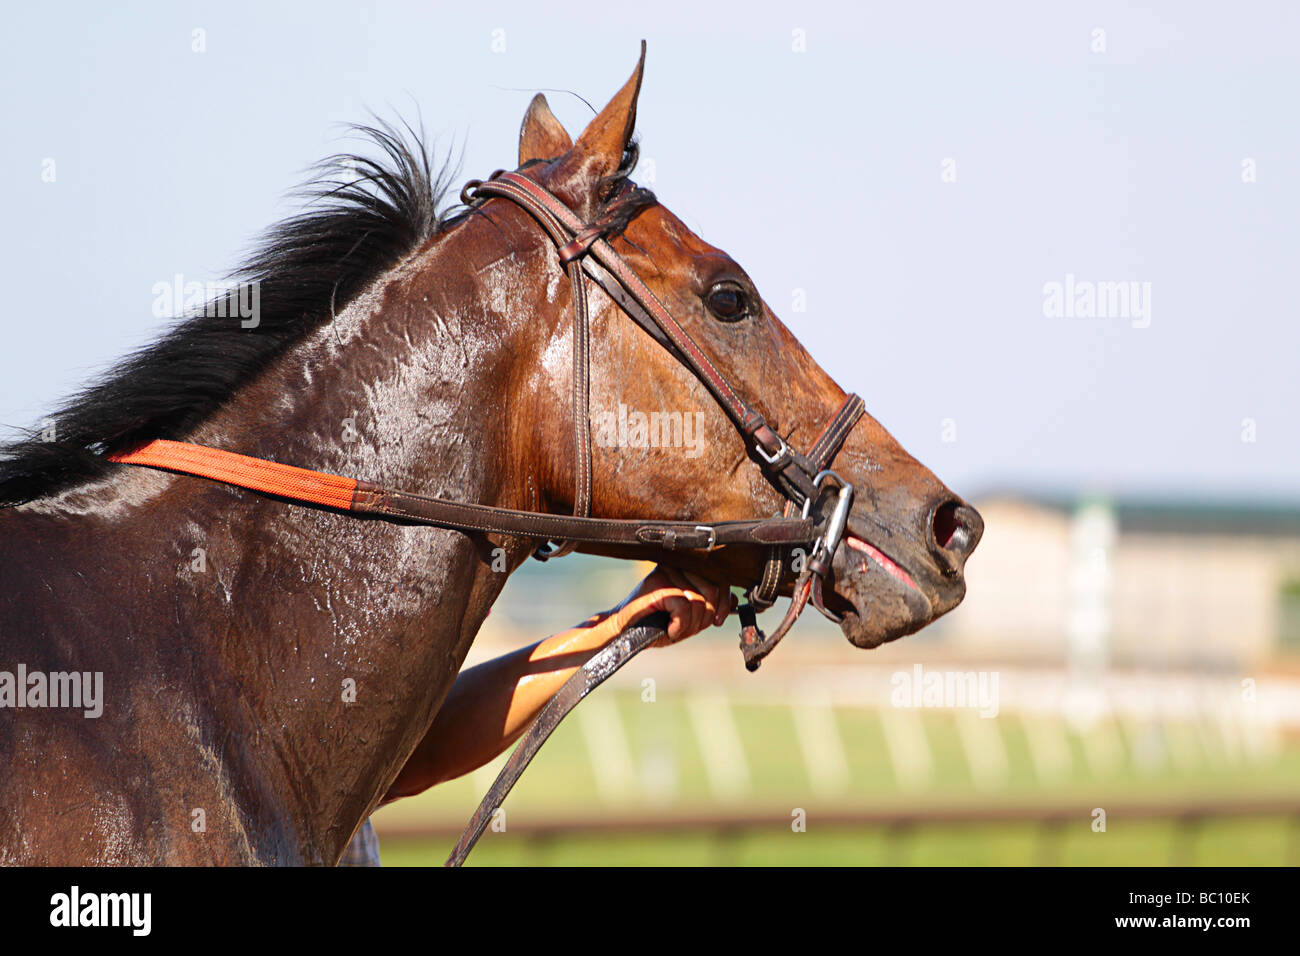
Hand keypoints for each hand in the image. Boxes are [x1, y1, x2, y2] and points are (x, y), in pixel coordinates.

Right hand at [603, 564, 735, 646]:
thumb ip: (708, 606)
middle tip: (688, 629)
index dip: (724, 601)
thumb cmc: (653, 624)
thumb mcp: (687, 615)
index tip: (719, 620)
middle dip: (705, 618)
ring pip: (699, 601)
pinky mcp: (657, 587)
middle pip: (713, 590)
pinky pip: (684, 607)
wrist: (621, 632)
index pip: (718, 577)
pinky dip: (679, 626)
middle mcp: (675, 566)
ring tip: (675, 629)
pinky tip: (668, 630)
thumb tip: (734, 601)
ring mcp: (666, 575)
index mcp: (683, 568)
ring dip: (690, 625)